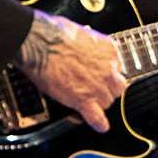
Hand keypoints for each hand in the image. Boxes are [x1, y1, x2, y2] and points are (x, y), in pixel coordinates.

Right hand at [18, 11, 126, 133]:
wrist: (40, 43)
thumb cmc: (54, 34)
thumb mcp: (82, 32)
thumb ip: (89, 44)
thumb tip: (86, 44)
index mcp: (108, 50)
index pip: (117, 66)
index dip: (107, 72)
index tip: (100, 72)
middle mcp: (107, 69)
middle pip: (116, 87)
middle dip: (107, 88)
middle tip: (95, 87)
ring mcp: (97, 85)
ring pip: (107, 101)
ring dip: (99, 102)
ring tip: (87, 100)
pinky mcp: (83, 99)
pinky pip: (96, 117)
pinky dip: (98, 123)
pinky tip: (100, 125)